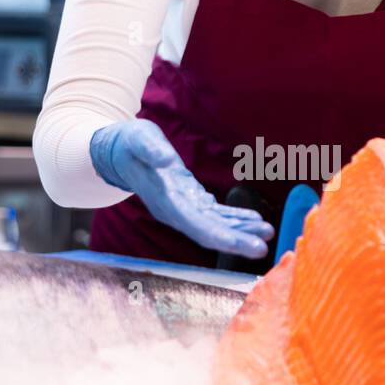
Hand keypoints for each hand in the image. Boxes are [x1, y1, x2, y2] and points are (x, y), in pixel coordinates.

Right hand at [90, 119, 274, 257]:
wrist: (118, 152)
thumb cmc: (129, 143)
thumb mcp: (138, 138)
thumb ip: (150, 149)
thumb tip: (166, 159)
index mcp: (164, 201)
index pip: (197, 225)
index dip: (223, 237)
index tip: (246, 244)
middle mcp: (174, 211)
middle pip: (209, 232)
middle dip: (237, 240)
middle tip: (264, 246)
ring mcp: (183, 208)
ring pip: (215, 226)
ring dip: (240, 231)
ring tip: (266, 232)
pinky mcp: (190, 201)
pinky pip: (215, 215)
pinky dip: (235, 219)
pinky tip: (254, 220)